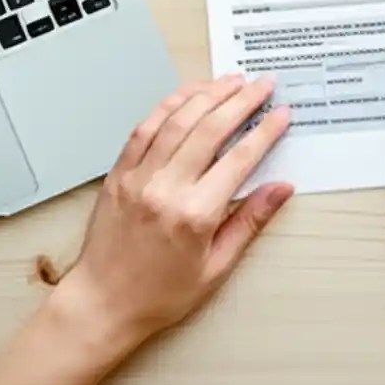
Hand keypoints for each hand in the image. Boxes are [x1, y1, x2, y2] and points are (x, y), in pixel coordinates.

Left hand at [49, 75, 293, 357]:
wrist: (103, 302)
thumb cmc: (160, 293)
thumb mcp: (217, 266)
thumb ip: (250, 221)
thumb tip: (281, 188)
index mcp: (195, 215)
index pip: (239, 159)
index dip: (265, 131)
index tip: (281, 114)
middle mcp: (165, 189)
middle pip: (210, 129)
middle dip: (241, 101)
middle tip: (262, 85)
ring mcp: (138, 178)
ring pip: (176, 120)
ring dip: (206, 94)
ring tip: (230, 81)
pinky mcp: (118, 174)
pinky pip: (144, 129)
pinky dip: (168, 106)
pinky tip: (187, 95)